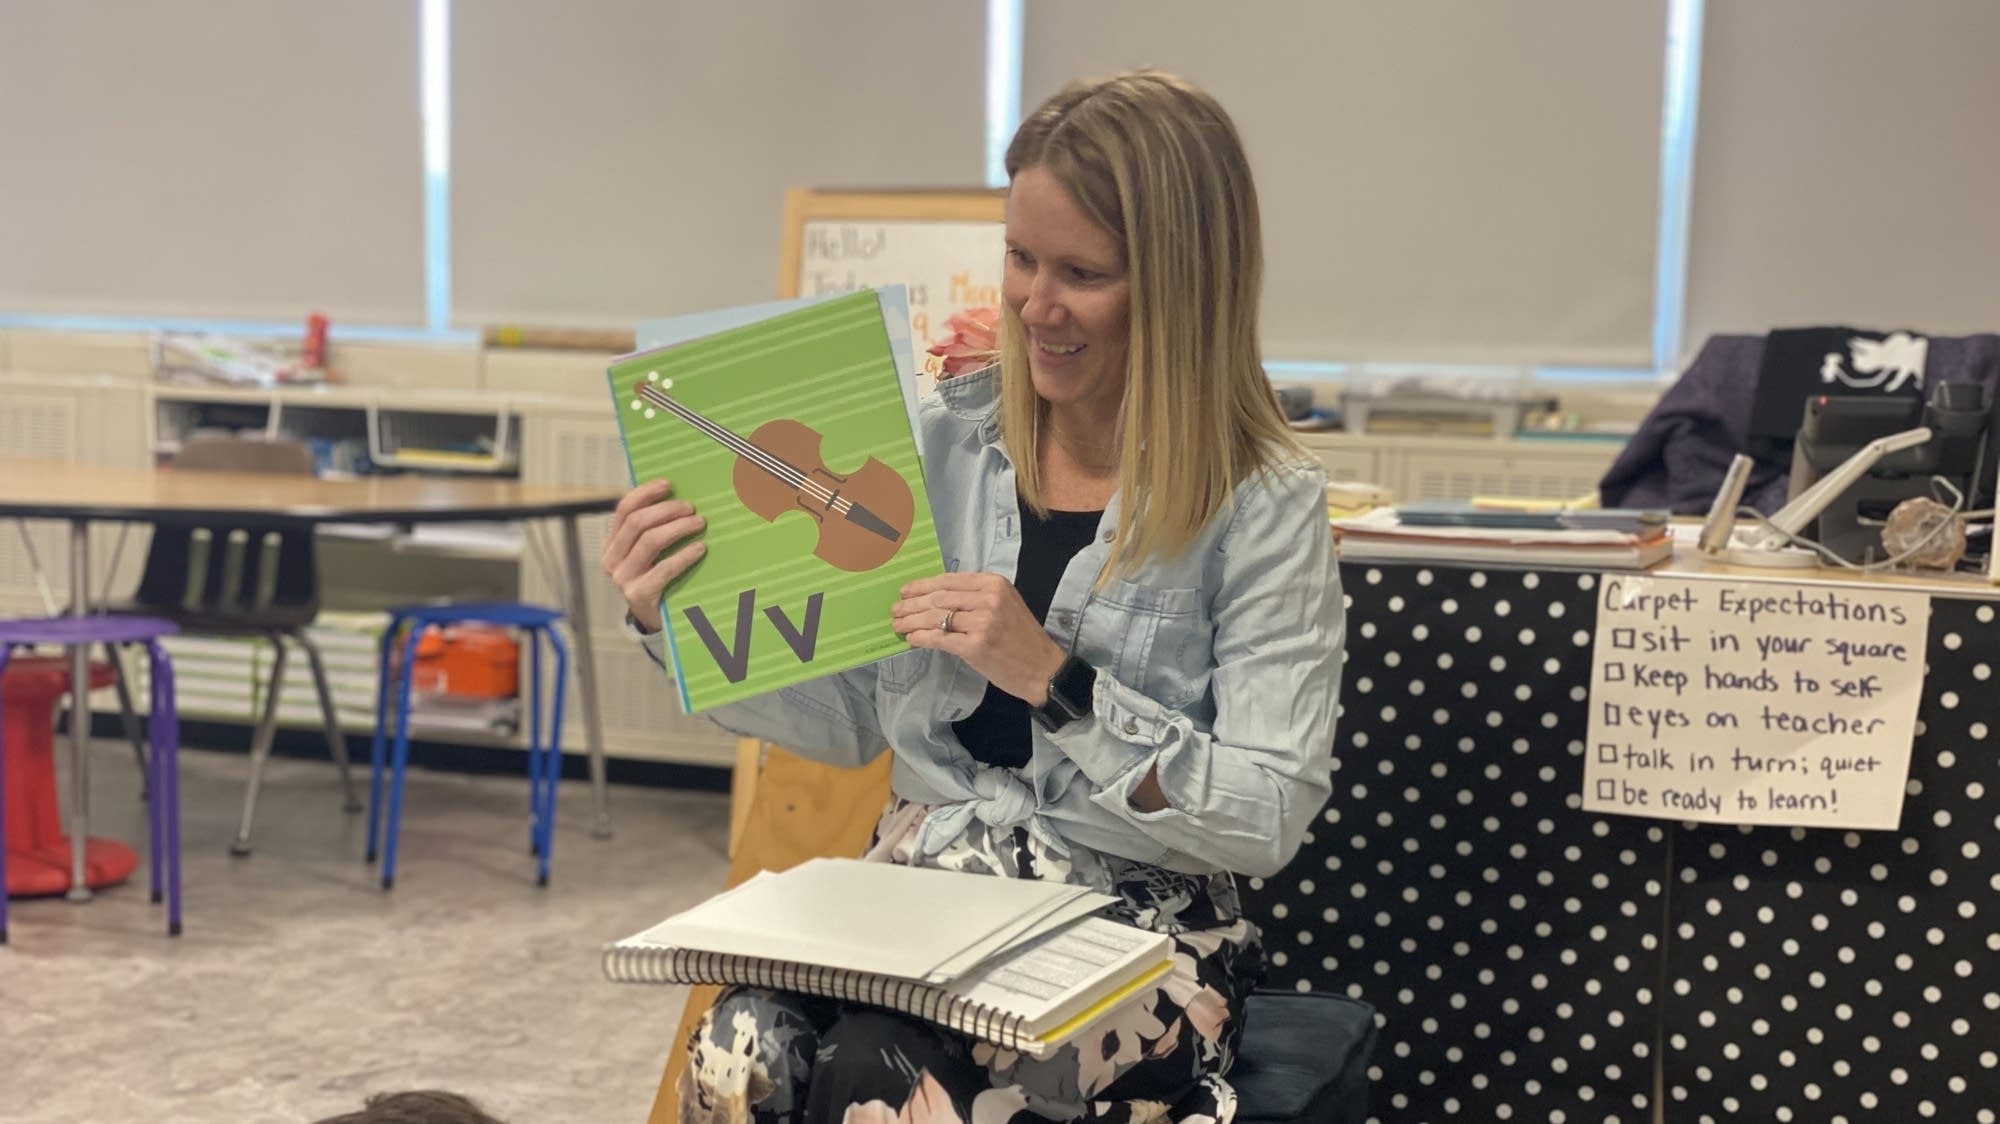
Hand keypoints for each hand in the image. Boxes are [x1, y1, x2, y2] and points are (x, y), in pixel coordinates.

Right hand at [600, 478, 706, 632]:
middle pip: (638, 523)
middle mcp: (611, 559)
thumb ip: (651, 529)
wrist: (651, 617)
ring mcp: (622, 577)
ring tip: (699, 523)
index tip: (668, 484)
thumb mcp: (646, 553)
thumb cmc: (654, 577)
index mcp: (610, 543)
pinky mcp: (638, 594)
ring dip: (678, 528)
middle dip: (667, 510)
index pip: (624, 509)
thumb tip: (676, 496)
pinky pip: (664, 568)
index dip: (645, 493)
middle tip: (690, 508)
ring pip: (650, 541)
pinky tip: (700, 548)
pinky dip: (685, 555)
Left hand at [893, 573, 1066, 703]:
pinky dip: (922, 638)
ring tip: (898, 625)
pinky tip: (911, 639)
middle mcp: (988, 599)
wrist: (1042, 669)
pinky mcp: (975, 646)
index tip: (905, 590)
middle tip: (895, 610)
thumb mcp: (1005, 605)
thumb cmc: (1022, 638)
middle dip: (912, 603)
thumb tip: (937, 598)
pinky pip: (940, 638)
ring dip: (912, 621)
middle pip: (939, 597)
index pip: (950, 581)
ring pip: (936, 617)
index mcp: (994, 584)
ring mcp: (982, 622)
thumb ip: (977, 597)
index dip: (923, 585)